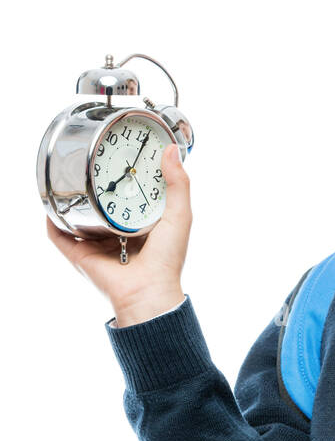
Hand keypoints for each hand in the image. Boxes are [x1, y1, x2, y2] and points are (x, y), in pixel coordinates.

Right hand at [46, 143, 191, 326]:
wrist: (148, 290)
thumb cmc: (167, 259)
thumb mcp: (179, 215)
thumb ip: (178, 184)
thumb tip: (170, 150)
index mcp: (140, 226)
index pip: (128, 195)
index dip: (125, 175)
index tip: (122, 153)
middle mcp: (116, 234)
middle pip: (101, 204)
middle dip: (94, 184)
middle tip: (90, 160)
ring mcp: (96, 244)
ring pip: (78, 216)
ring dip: (71, 198)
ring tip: (66, 174)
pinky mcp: (79, 254)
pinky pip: (59, 234)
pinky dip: (52, 219)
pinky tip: (49, 201)